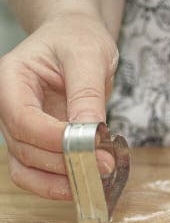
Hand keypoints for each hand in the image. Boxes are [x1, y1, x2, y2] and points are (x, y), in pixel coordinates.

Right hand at [0, 12, 117, 199]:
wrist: (76, 38)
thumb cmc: (78, 39)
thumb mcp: (89, 56)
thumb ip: (87, 94)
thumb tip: (90, 133)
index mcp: (12, 79)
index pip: (24, 120)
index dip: (56, 141)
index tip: (94, 149)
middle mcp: (8, 106)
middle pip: (25, 148)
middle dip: (65, 162)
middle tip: (106, 166)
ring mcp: (19, 127)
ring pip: (26, 167)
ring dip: (61, 180)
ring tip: (99, 179)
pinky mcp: (35, 141)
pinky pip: (36, 172)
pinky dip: (58, 184)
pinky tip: (87, 183)